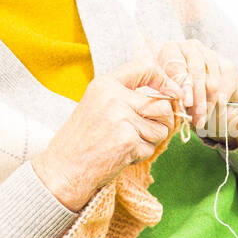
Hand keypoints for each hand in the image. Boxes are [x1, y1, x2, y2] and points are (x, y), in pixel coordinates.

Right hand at [31, 60, 184, 211]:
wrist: (63, 169)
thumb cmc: (82, 140)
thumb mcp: (98, 106)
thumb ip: (126, 97)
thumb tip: (169, 96)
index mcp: (105, 84)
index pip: (145, 68)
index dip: (165, 80)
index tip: (174, 93)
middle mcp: (114, 97)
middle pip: (162, 105)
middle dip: (163, 122)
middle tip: (148, 133)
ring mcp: (122, 118)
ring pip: (161, 129)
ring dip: (150, 141)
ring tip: (127, 145)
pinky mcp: (128, 140)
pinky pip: (151, 147)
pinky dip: (141, 155)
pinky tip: (121, 156)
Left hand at [154, 39, 237, 148]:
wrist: (192, 82)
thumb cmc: (171, 85)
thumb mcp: (165, 88)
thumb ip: (170, 91)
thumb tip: (180, 102)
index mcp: (171, 49)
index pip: (179, 67)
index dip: (184, 86)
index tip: (187, 103)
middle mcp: (191, 47)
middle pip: (198, 74)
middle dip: (198, 99)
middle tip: (197, 119)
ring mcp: (210, 54)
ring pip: (213, 82)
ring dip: (208, 104)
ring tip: (202, 120)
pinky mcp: (227, 65)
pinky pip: (225, 87)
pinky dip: (219, 103)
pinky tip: (214, 114)